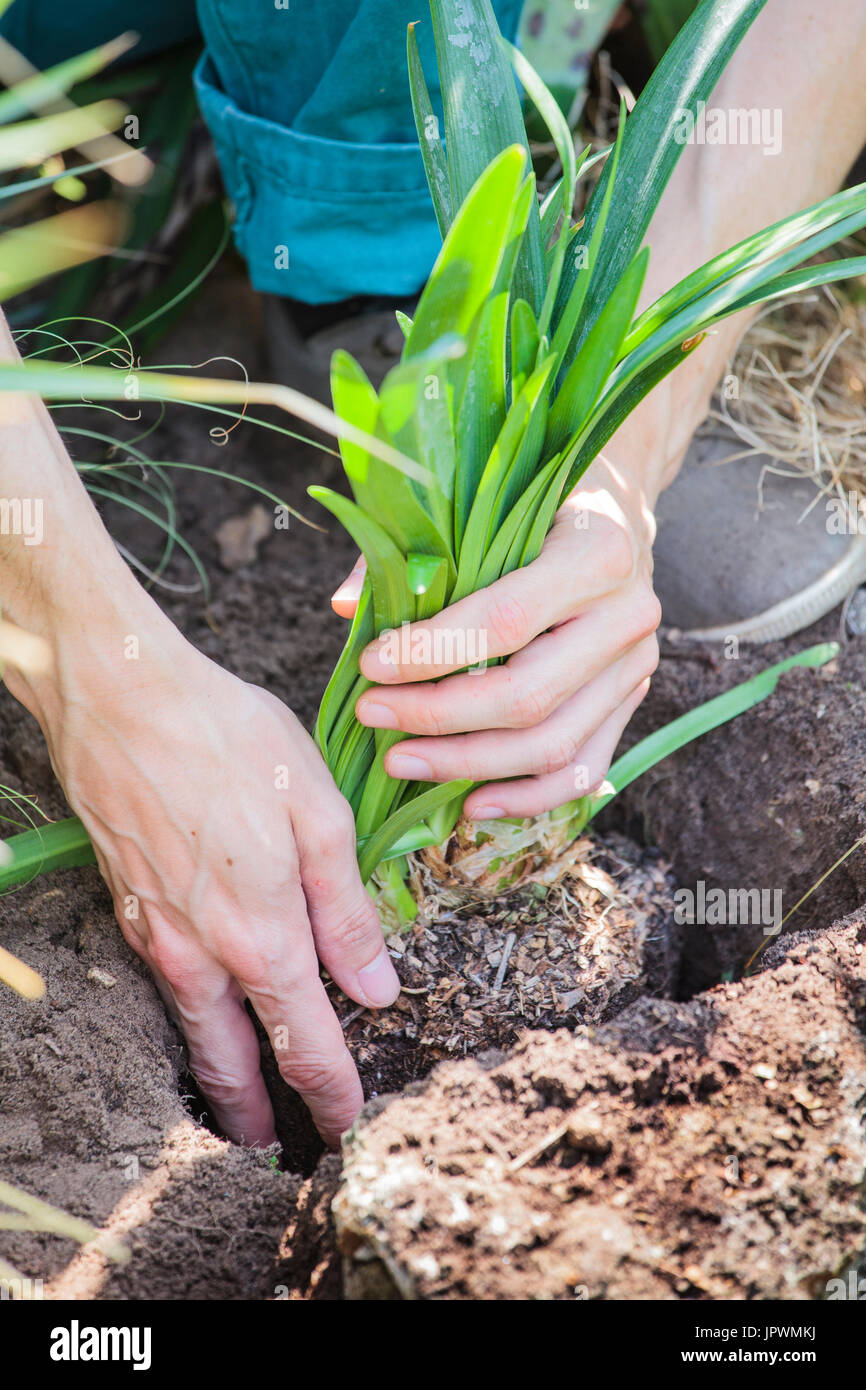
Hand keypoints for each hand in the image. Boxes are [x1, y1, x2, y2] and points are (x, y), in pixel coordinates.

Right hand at [17, 586, 398, 1148]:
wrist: (121, 697)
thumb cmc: (229, 740)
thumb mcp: (318, 813)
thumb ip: (348, 910)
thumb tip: (378, 987)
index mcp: (264, 933)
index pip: (306, 1041)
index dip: (332, 1090)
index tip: (350, 1121)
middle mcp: (204, 953)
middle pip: (235, 1061)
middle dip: (262, 1113)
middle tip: (282, 1148)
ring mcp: (156, 936)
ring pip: (193, 1032)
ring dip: (221, 1079)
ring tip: (240, 1109)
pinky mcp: (129, 909)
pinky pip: (166, 987)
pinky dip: (190, 1022)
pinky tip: (204, 1011)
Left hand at [331, 454, 660, 818]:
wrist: (617, 508)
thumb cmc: (535, 500)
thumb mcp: (481, 500)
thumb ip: (415, 550)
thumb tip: (347, 608)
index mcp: (597, 551)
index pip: (504, 620)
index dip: (430, 652)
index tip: (368, 667)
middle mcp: (629, 614)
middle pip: (528, 696)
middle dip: (438, 716)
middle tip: (373, 716)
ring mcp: (638, 665)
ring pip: (554, 745)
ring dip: (470, 765)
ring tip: (403, 762)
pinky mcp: (634, 699)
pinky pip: (583, 767)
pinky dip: (526, 796)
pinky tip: (470, 802)